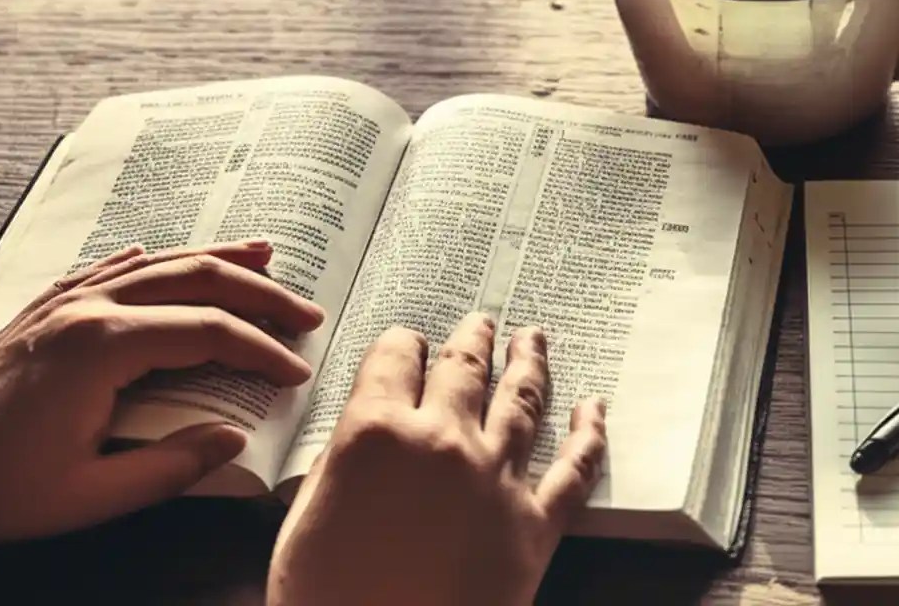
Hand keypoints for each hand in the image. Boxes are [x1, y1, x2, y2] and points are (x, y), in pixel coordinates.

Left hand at [0, 241, 323, 560]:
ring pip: (154, 263)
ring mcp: (59, 305)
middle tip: (304, 311)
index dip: (261, 350)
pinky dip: (144, 260)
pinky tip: (157, 254)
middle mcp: (84, 310)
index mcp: (102, 347)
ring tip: (265, 253)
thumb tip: (235, 437)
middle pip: (192, 277)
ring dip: (214, 258)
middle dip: (258, 291)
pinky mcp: (40, 314)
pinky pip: (103, 270)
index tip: (296, 372)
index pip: (208, 330)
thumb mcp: (93, 495)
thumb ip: (172, 465)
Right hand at [267, 313, 606, 605]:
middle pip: (462, 366)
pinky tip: (595, 407)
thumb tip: (365, 435)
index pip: (393, 358)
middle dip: (471, 337)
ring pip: (522, 398)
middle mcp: (441, 441)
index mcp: (375, 434)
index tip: (408, 342)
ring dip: (529, 360)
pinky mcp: (536, 524)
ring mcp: (495, 479)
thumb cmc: (327, 600)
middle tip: (482, 321)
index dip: (401, 344)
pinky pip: (574, 466)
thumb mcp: (304, 520)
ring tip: (534, 337)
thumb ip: (339, 464)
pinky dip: (589, 431)